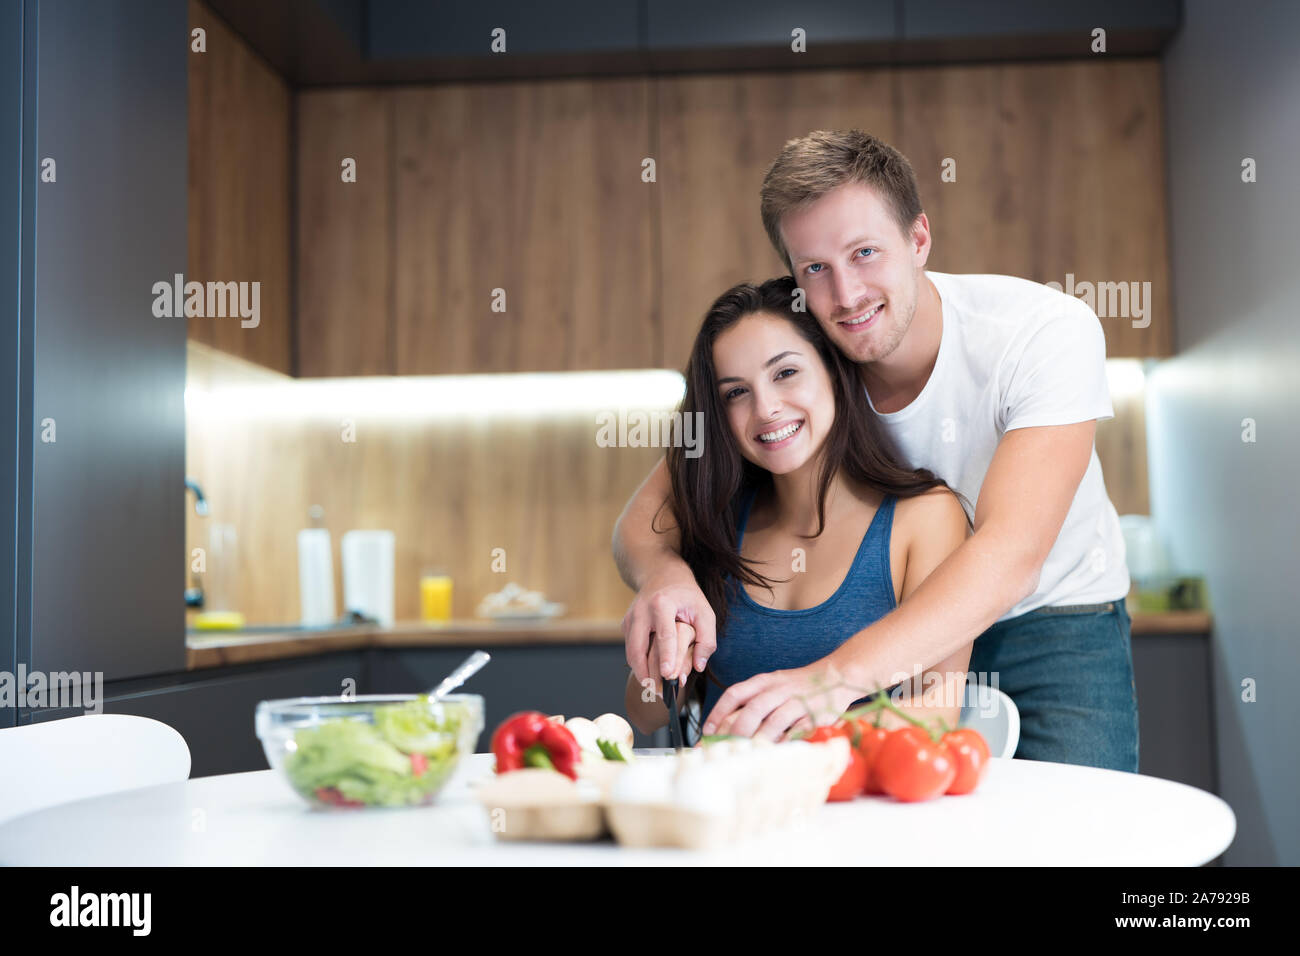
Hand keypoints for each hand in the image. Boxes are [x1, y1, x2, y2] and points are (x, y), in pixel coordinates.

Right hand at [622, 567, 716, 687]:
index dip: (666, 656)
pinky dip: (639, 665)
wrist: (661, 574)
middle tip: (659, 693)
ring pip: (631, 652)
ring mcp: (630, 618)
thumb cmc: (686, 596)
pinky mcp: (625, 625)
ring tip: (655, 690)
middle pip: (639, 648)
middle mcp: (641, 611)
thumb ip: (707, 639)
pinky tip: (650, 677)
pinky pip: (631, 650)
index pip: (664, 635)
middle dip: (646, 673)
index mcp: (662, 604)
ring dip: (641, 673)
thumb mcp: (704, 611)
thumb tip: (699, 666)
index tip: (668, 675)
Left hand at [700, 662, 860, 741]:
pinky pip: (796, 732)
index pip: (735, 694)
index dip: (718, 713)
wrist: (837, 675)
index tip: (707, 732)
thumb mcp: (773, 685)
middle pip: (752, 709)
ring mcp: (797, 702)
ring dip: (757, 740)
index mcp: (765, 681)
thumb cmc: (800, 685)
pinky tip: (773, 754)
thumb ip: (753, 701)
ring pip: (773, 721)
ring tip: (744, 755)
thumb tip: (727, 725)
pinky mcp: (814, 715)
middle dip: (734, 731)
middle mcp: (779, 689)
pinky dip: (783, 744)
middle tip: (723, 749)